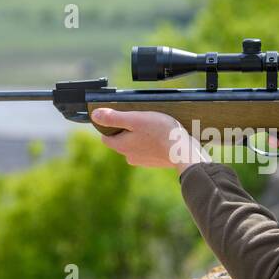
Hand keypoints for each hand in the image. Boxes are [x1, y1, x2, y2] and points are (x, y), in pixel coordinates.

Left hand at [90, 108, 210, 172]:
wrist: (183, 151)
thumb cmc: (160, 133)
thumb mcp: (135, 119)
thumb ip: (114, 118)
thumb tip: (95, 115)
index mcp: (121, 146)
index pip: (106, 136)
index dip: (110, 125)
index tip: (122, 117)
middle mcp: (129, 156)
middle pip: (121, 140)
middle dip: (127, 130)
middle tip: (140, 119)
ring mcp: (142, 161)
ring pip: (135, 145)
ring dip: (140, 136)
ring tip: (152, 126)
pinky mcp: (155, 162)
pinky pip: (148, 150)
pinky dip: (151, 143)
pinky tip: (160, 136)